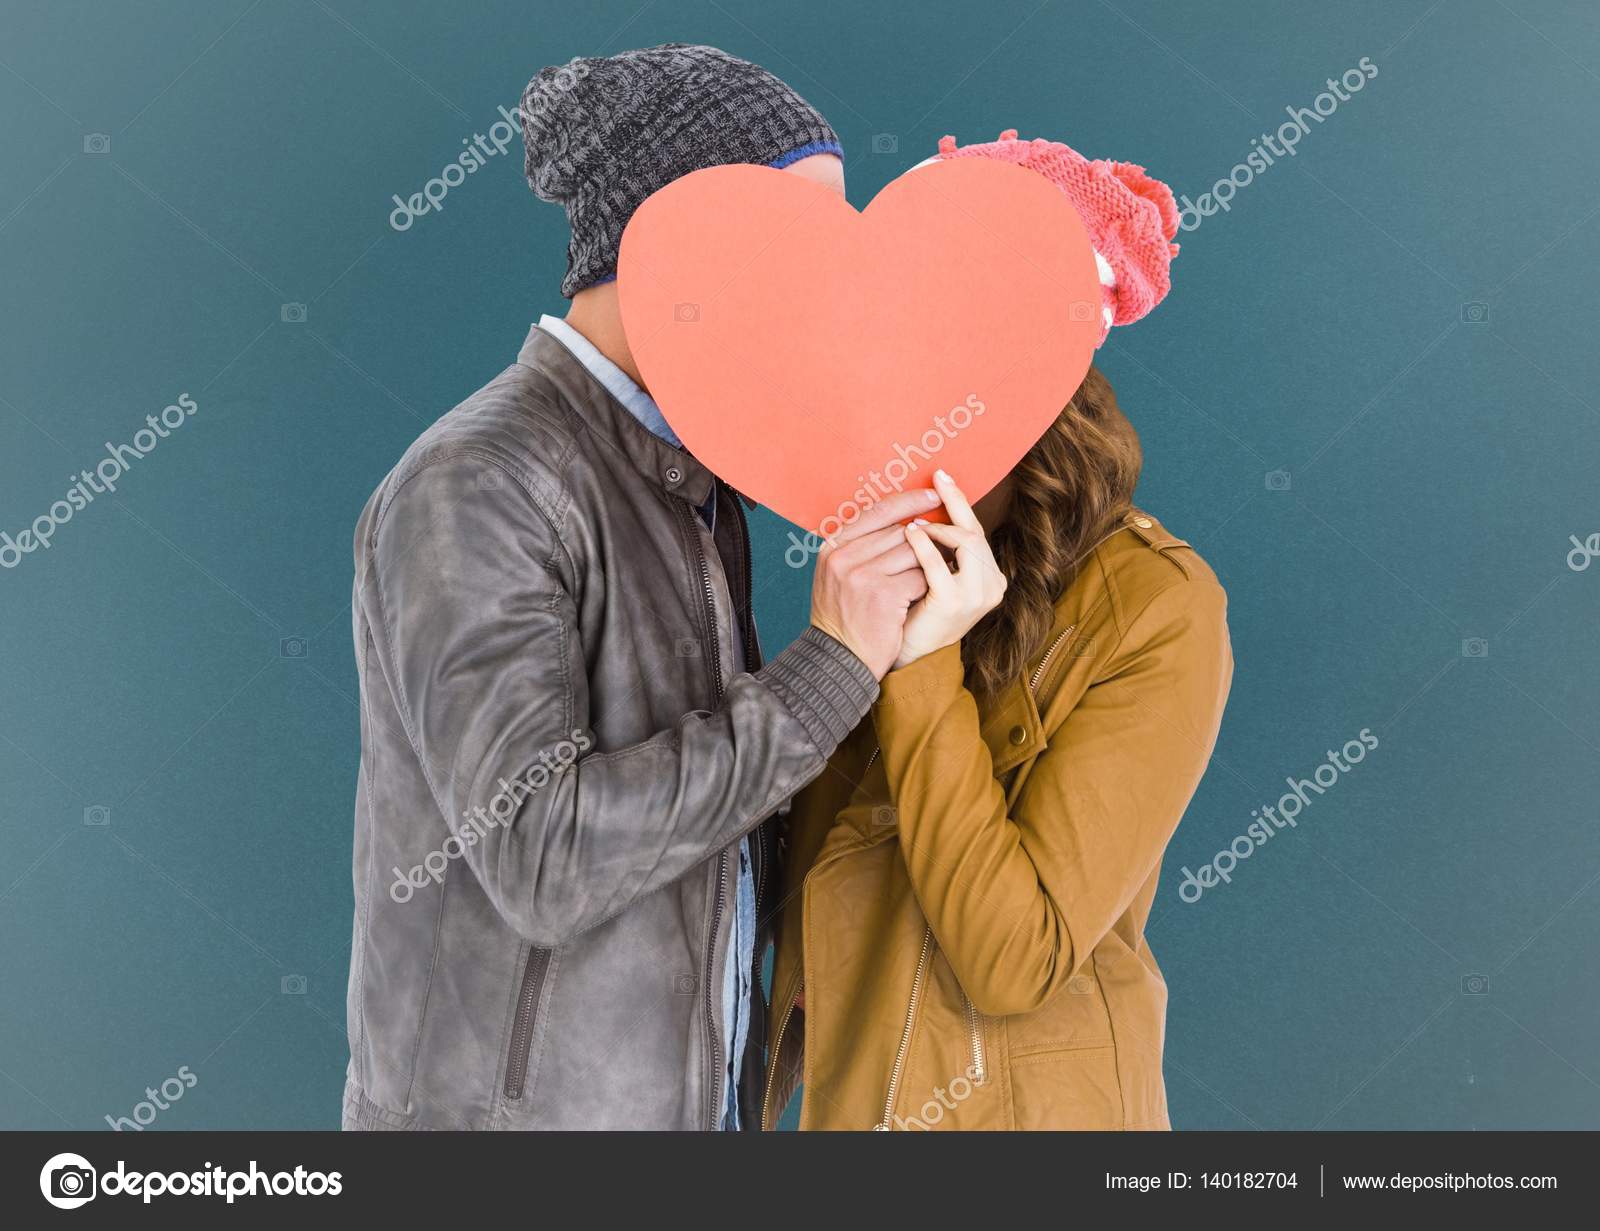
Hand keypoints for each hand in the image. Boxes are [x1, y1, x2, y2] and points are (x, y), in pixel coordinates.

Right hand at [809, 488, 939, 678]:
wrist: (837, 662)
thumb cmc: (843, 619)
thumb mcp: (836, 577)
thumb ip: (860, 548)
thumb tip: (902, 523)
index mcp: (832, 547)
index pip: (877, 512)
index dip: (908, 502)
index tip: (931, 497)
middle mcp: (843, 557)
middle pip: (899, 532)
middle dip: (924, 540)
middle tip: (942, 546)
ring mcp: (862, 575)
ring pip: (913, 554)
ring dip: (927, 565)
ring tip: (933, 575)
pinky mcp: (883, 595)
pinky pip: (920, 578)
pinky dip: (926, 587)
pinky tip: (924, 598)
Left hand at [894, 470, 1006, 669]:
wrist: (906, 654)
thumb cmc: (915, 611)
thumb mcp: (935, 575)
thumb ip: (940, 548)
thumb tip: (925, 503)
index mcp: (990, 577)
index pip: (976, 531)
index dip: (960, 503)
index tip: (943, 478)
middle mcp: (993, 586)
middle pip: (976, 532)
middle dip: (956, 502)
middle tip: (937, 479)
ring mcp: (977, 596)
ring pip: (967, 543)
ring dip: (938, 527)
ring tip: (914, 521)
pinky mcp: (955, 603)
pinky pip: (939, 564)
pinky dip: (924, 546)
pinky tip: (909, 534)